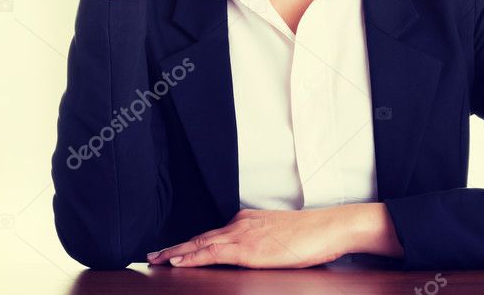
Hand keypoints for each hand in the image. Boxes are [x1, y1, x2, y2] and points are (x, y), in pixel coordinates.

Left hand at [146, 207, 352, 268]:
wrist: (330, 227)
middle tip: (153, 255)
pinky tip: (177, 261)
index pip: (212, 234)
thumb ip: (263, 243)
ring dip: (176, 252)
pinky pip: (212, 253)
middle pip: (200, 237)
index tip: (173, 250)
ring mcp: (243, 235)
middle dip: (175, 247)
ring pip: (200, 243)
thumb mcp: (282, 238)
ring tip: (156, 259)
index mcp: (248, 221)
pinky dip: (191, 256)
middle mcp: (241, 224)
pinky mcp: (248, 248)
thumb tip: (257, 254)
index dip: (191, 243)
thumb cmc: (313, 235)